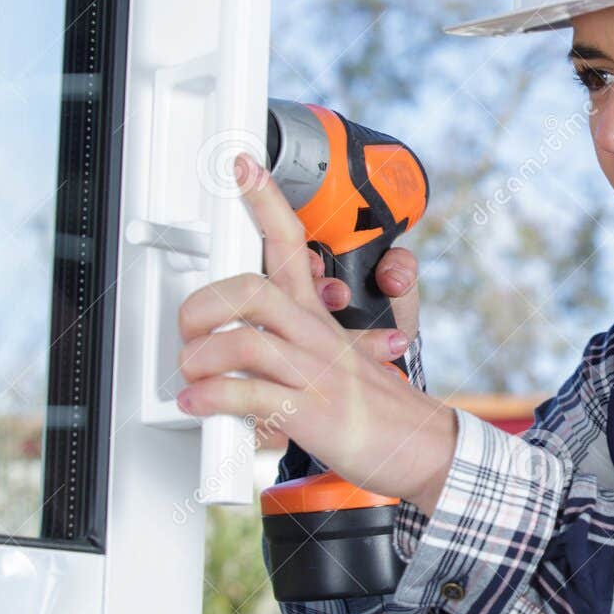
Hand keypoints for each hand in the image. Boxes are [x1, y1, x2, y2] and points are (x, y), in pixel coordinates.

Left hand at [175, 153, 455, 508]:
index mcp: (321, 319)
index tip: (243, 167)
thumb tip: (252, 337)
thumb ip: (300, 340)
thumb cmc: (379, 406)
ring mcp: (314, 374)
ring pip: (242, 342)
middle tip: (188, 326)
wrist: (425, 447)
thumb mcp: (345, 357)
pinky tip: (200, 406)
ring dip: (200, 358)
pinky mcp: (310, 414)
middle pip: (252, 290)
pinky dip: (211, 401)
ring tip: (191, 376)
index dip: (266, 201)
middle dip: (203, 303)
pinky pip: (248, 397)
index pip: (294, 244)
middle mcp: (316, 338)